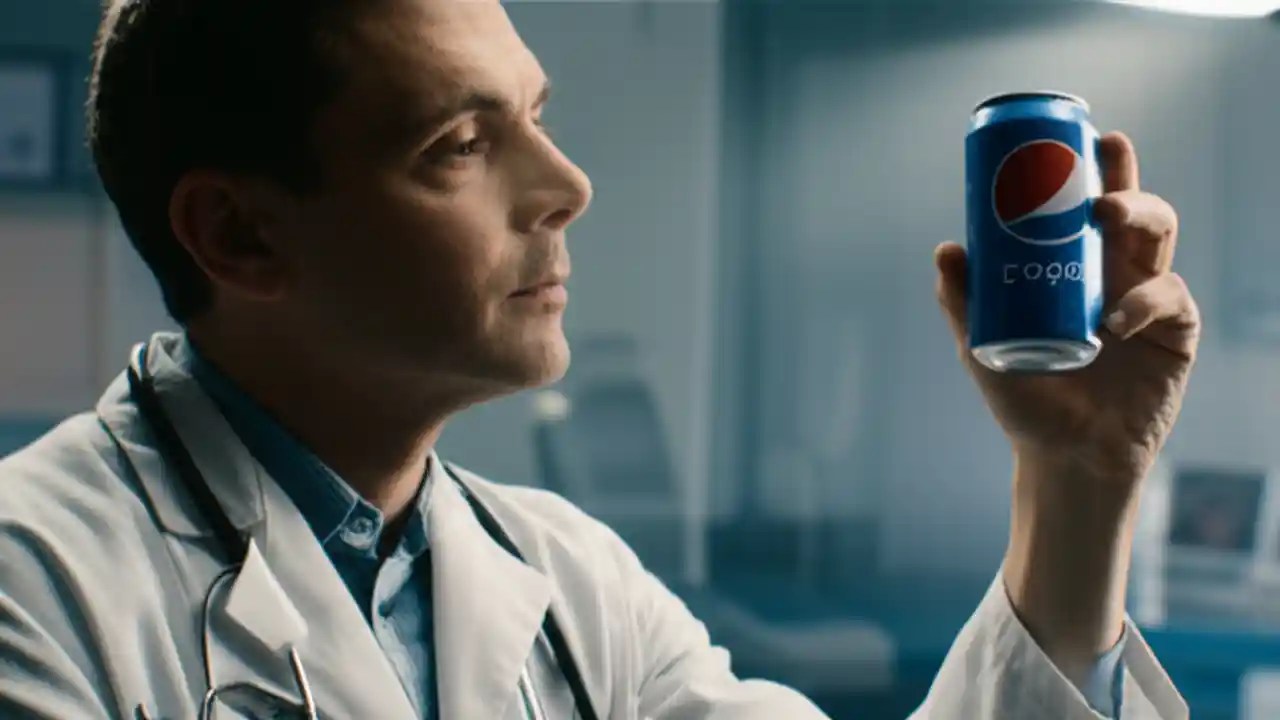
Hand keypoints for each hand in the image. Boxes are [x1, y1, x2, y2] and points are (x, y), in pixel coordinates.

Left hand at [936, 132, 1200, 483]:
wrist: (1064, 458)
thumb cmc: (1026, 401)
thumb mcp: (983, 348)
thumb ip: (964, 303)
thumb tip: (947, 250)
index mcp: (1079, 269)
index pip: (1089, 208)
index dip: (1093, 169)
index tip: (1080, 134)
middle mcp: (1119, 275)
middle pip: (1133, 209)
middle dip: (1123, 176)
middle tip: (1103, 156)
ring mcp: (1150, 301)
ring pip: (1160, 237)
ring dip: (1139, 215)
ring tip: (1107, 215)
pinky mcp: (1174, 335)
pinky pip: (1170, 301)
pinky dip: (1145, 302)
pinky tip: (1117, 319)